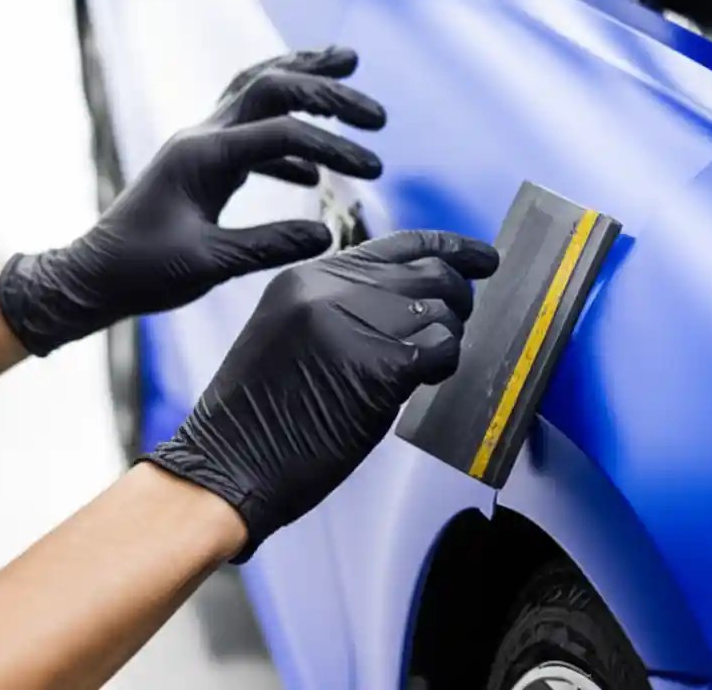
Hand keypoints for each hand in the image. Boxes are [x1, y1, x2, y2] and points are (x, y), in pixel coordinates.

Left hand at [0, 46, 385, 355]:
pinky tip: (315, 172)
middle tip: (375, 111)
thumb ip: (267, 246)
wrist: (92, 276)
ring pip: (258, 94)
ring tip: (346, 72)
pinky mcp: (203, 165)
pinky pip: (253, 135)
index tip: (373, 169)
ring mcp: (201, 147)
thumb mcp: (207, 265)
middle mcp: (202, 138)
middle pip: (271, 86)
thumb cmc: (141, 272)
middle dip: (326, 87)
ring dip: (304, 83)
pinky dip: (289, 141)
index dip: (333, 145)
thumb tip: (327, 234)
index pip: (282, 131)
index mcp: (203, 156)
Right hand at [142, 231, 499, 560]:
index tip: (483, 257)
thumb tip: (414, 302)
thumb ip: (344, 307)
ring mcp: (357, 323)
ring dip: (448, 339)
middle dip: (458, 298)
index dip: (451, 249)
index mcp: (307, 277)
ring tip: (426, 367)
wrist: (228, 466)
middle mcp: (332, 289)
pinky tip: (423, 382)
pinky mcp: (381, 364)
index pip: (398, 244)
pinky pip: (443, 348)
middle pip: (430, 273)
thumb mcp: (289, 335)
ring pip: (442, 310)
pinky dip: (444, 365)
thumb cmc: (260, 418)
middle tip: (459, 324)